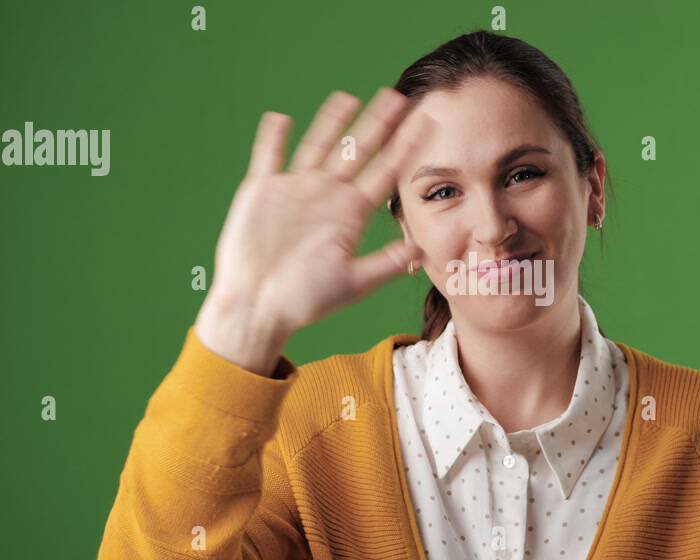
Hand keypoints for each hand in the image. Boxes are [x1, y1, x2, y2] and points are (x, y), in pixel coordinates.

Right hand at [195, 88, 432, 373]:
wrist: (259, 308)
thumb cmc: (305, 301)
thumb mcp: (354, 282)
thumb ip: (386, 263)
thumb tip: (422, 249)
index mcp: (350, 214)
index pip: (385, 172)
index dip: (405, 147)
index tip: (426, 124)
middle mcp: (326, 196)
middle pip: (357, 151)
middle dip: (377, 124)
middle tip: (399, 97)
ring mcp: (294, 190)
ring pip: (317, 146)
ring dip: (332, 123)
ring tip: (349, 98)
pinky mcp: (262, 191)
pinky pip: (268, 156)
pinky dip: (274, 137)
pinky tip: (282, 118)